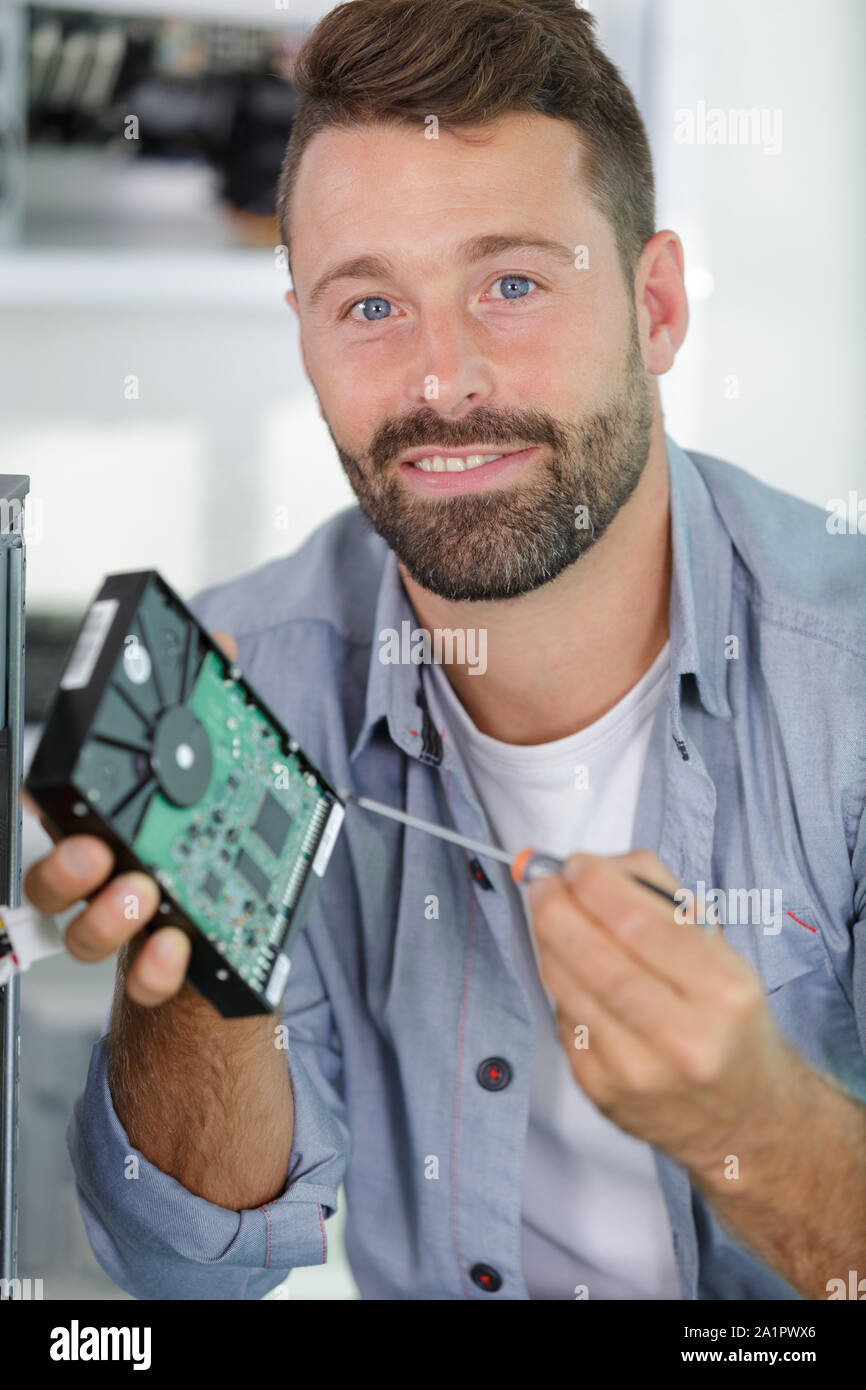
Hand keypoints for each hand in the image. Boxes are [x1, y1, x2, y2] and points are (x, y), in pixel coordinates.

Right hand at [22, 630, 237, 1008]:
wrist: (233, 919)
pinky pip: (142, 978)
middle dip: (64, 867)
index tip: (43, 786)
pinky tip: (179, 945)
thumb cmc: (207, 832)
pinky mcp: (161, 963)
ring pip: (81, 934)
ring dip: (104, 918)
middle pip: (49, 879)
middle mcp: (103, 875)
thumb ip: (213, 706)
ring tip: (142, 897)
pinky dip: (156, 967)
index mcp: (107, 819)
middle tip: (97, 852)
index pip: (55, 805)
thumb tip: (223, 646)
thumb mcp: (220, 761)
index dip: (41, 794)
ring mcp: (127, 924)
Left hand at [528, 849, 794, 1175]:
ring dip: (548, 941)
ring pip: (569, 989)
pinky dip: (559, 984)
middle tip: (543, 884)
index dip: (598, 887)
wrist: (742, 1118)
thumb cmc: (727, 1022)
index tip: (575, 864)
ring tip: (547, 914)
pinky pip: (565, 1020)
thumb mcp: (722, 953)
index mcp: (724, 994)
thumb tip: (597, 868)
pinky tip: (566, 967)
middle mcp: (684, 1039)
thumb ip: (662, 899)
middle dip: (559, 911)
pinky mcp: (602, 1091)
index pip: (644, 925)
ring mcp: (638, 1072)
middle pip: (598, 960)